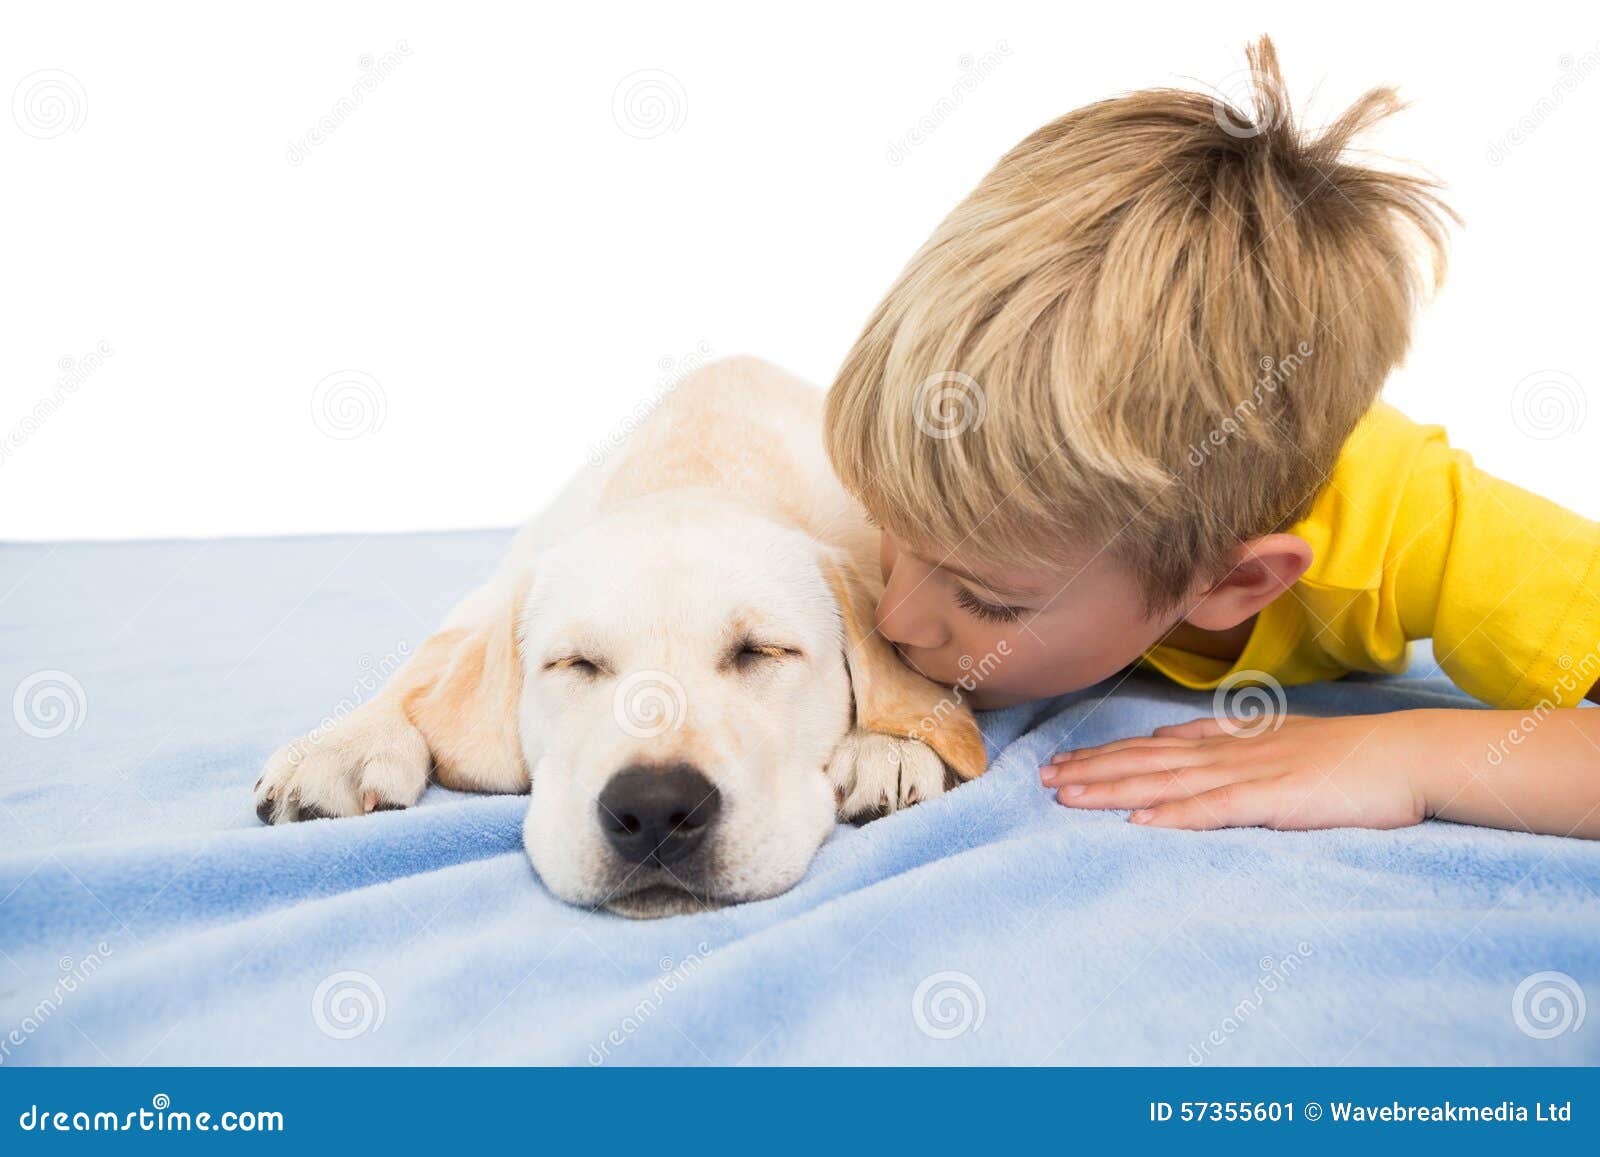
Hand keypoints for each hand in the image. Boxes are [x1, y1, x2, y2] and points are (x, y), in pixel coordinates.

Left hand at [1039, 712, 1431, 831]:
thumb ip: (1224, 739)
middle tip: (1041, 779)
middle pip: (1145, 762)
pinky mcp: (1273, 800)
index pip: (1152, 748)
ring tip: (1067, 796)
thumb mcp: (1277, 739)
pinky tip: (1139, 824)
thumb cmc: (1348, 755)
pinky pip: (1214, 809)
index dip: (1105, 755)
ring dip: (1113, 790)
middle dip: (1091, 770)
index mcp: (1229, 741)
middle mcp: (1227, 753)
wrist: (1406, 754)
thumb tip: (1174, 739)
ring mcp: (1248, 774)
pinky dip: (1173, 816)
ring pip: (1165, 783)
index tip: (1062, 762)